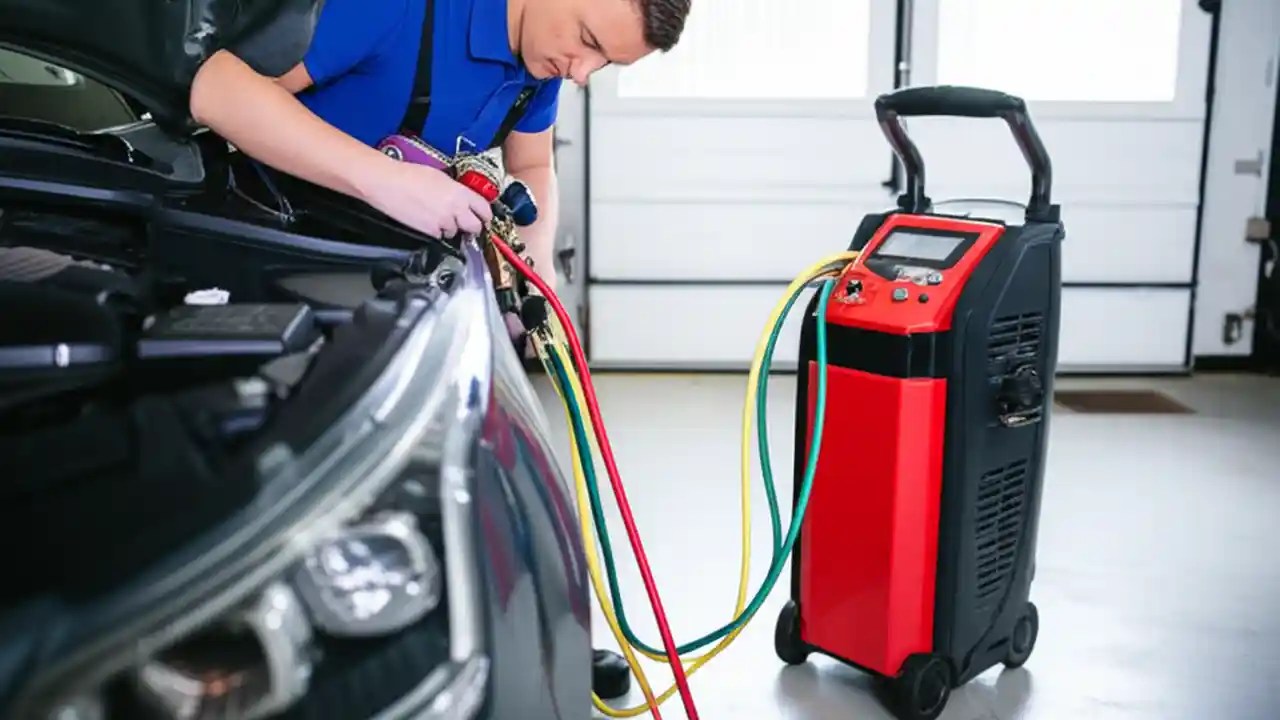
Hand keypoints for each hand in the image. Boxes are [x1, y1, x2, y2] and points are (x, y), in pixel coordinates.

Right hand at [358, 157, 493, 237]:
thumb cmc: (409, 175)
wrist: (388, 183)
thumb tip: (462, 199)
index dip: (486, 215)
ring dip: (451, 228)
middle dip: (472, 226)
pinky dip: (436, 231)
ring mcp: (444, 222)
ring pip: (456, 232)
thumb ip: (456, 191)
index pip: (484, 209)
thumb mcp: (440, 177)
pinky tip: (427, 220)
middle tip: (467, 224)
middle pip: (475, 226)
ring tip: (437, 216)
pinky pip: (440, 236)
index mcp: (460, 192)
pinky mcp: (431, 232)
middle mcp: (456, 209)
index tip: (485, 218)